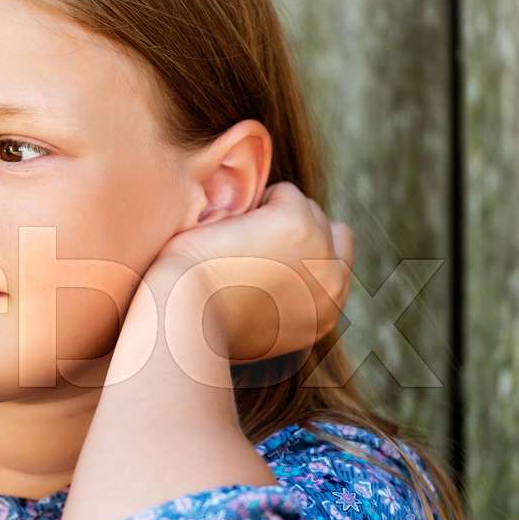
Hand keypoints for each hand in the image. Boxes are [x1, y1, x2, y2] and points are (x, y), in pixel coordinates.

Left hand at [142, 182, 354, 363]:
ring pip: (308, 210)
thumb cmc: (200, 322)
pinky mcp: (296, 223)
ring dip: (271, 216)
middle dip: (288, 231)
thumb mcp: (252, 325)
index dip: (298, 254)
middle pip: (328, 232)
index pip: (335, 267)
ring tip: (231, 243)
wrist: (183, 315)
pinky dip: (253, 203)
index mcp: (324, 318)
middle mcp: (332, 287)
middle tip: (241, 249)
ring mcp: (319, 253)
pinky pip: (284, 193)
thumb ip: (278, 303)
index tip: (257, 262)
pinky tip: (226, 229)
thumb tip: (276, 281)